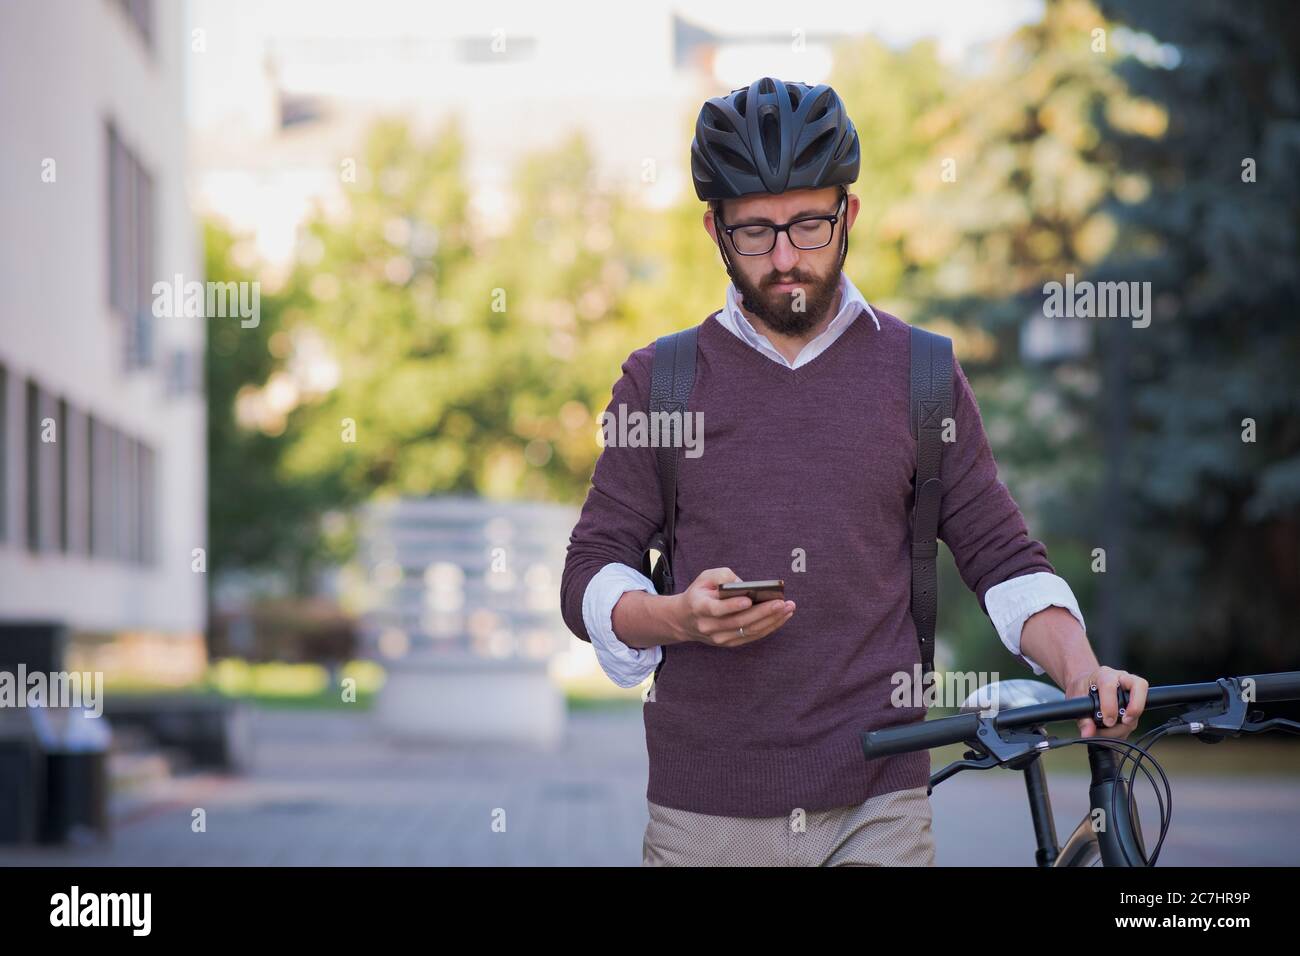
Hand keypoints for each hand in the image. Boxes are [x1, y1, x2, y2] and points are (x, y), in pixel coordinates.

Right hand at [670, 567, 794, 647]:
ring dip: (771, 620)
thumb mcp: (704, 578)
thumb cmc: (699, 594)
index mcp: (700, 608)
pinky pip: (753, 636)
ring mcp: (720, 638)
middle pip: (739, 622)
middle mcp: (709, 626)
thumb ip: (722, 576)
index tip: (749, 599)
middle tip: (782, 603)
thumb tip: (745, 584)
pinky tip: (782, 617)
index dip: (732, 606)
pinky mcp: (730, 643)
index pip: (717, 610)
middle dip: (763, 612)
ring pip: (749, 631)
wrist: (685, 620)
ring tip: (788, 608)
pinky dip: (769, 627)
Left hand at [1066, 666, 1148, 739]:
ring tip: (1106, 733)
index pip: (1110, 686)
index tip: (1107, 721)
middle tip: (1124, 722)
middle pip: (1139, 687)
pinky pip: (1137, 717)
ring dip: (1125, 726)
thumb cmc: (1082, 688)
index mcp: (1105, 674)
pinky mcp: (1136, 704)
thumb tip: (1088, 734)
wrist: (1086, 685)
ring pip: (1140, 706)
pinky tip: (1111, 733)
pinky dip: (1125, 730)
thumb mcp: (1076, 700)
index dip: (1110, 706)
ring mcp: (1132, 691)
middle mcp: (1123, 679)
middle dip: (1134, 709)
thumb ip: (1082, 718)